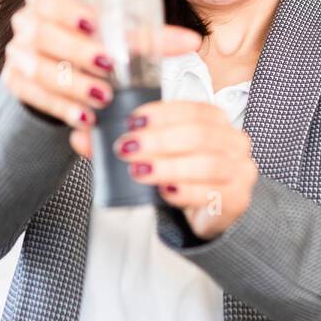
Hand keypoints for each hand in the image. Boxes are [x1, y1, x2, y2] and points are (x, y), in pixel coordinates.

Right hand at [2, 0, 201, 133]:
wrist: (60, 62)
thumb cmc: (91, 39)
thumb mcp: (114, 32)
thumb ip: (150, 37)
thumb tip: (192, 42)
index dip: (66, 10)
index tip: (92, 23)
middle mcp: (26, 24)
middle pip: (43, 36)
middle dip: (76, 52)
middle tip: (107, 66)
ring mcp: (18, 54)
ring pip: (39, 69)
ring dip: (73, 84)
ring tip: (102, 97)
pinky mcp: (16, 83)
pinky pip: (36, 97)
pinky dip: (62, 108)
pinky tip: (84, 118)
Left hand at [105, 99, 258, 240]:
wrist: (209, 212)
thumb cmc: (182, 176)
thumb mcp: (153, 156)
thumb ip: (121, 144)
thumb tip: (80, 135)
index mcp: (215, 121)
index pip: (193, 108)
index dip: (162, 114)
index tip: (132, 122)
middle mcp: (233, 142)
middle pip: (199, 134)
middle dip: (159, 140)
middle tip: (128, 149)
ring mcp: (240, 171)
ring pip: (207, 163)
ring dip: (169, 166)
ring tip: (139, 171)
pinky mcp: (237, 200)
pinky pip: (212, 193)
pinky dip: (185, 191)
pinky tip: (164, 192)